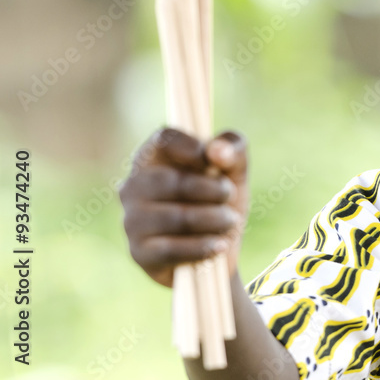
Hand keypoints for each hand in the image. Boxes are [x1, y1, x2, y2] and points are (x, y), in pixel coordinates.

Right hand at [119, 127, 248, 287]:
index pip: (164, 138)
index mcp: (154, 156)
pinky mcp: (138, 253)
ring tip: (229, 221)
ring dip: (214, 220)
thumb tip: (216, 151)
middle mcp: (134, 185)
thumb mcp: (235, 170)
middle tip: (230, 196)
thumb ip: (234, 148)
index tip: (216, 164)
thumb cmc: (220, 200)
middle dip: (213, 190)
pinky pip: (170, 249)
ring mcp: (132, 220)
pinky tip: (219, 246)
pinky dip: (202, 247)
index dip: (194, 147)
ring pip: (175, 217)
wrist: (219, 249)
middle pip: (170, 181)